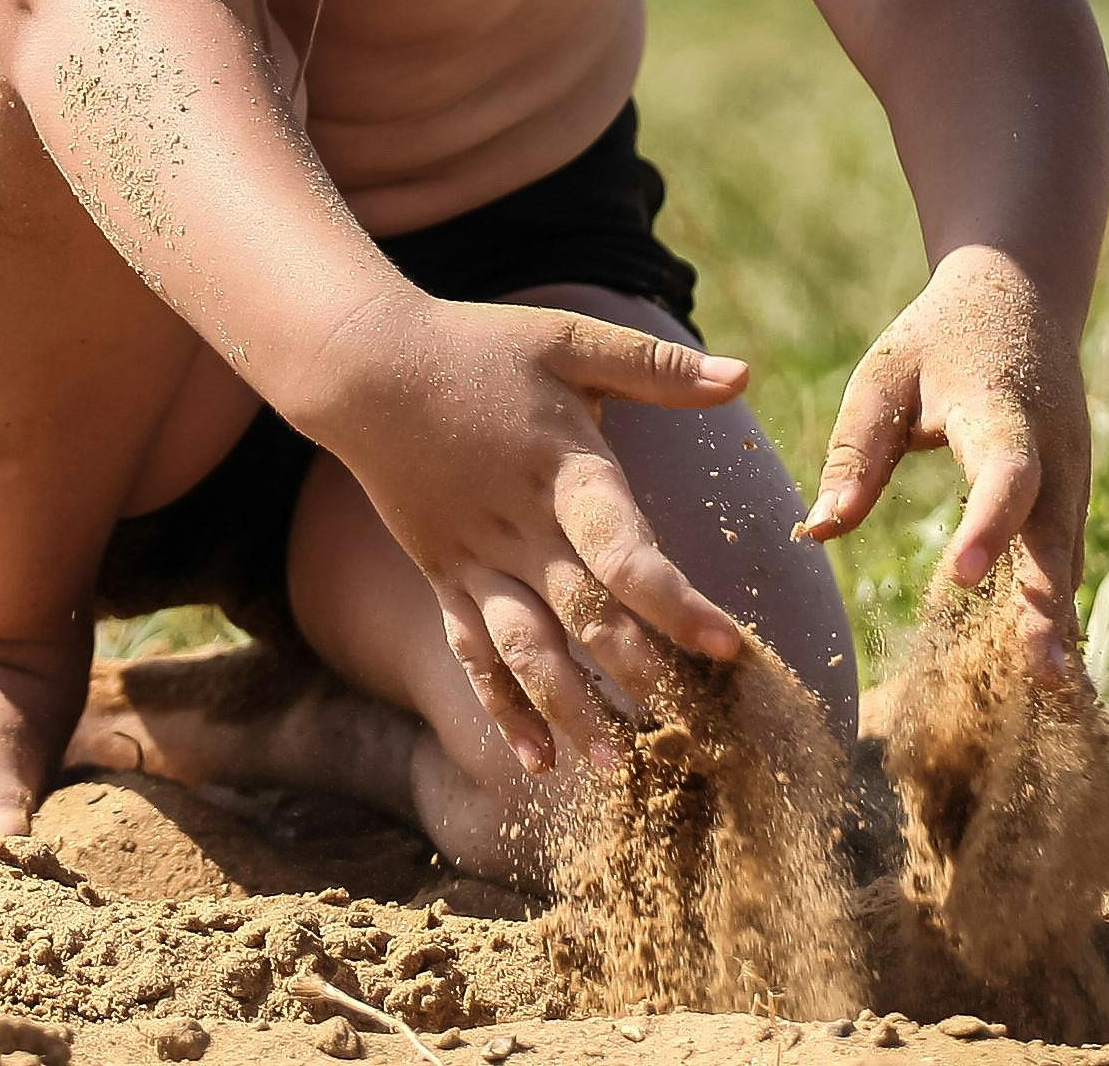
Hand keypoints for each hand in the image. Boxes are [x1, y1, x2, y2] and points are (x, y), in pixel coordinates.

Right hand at [303, 285, 755, 771]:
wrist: (364, 367)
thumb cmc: (478, 348)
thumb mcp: (568, 342)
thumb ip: (657, 367)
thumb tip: (744, 377)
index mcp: (563, 470)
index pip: (625, 552)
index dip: (676, 604)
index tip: (728, 647)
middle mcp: (520, 526)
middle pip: (582, 614)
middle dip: (635, 672)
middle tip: (685, 725)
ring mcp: (475, 558)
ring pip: (525, 649)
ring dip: (569, 710)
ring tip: (615, 767)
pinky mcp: (443, 576)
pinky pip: (472, 654)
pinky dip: (501, 709)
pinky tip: (535, 761)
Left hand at [793, 246, 1087, 635]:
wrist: (1021, 292)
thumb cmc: (937, 337)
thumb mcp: (885, 375)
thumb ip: (856, 452)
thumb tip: (818, 534)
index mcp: (1004, 411)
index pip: (1006, 472)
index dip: (990, 523)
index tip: (962, 573)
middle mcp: (1055, 449)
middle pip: (1057, 532)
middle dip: (1048, 600)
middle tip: (1039, 669)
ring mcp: (1074, 475)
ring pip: (1070, 554)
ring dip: (1061, 617)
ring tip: (1052, 688)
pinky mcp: (1073, 495)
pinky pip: (1067, 556)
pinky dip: (1058, 604)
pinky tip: (1046, 664)